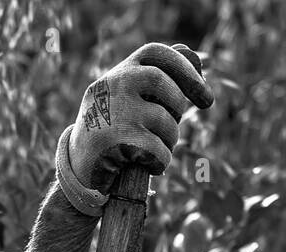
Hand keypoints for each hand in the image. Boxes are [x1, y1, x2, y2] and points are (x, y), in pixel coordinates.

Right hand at [67, 42, 213, 192]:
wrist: (79, 162)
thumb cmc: (115, 126)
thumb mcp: (131, 96)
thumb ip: (160, 78)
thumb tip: (194, 55)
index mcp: (120, 72)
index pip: (156, 53)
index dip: (186, 70)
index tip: (206, 98)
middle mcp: (115, 84)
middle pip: (167, 86)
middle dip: (177, 108)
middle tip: (171, 124)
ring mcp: (116, 111)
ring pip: (167, 124)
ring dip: (169, 141)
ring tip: (152, 147)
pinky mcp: (117, 140)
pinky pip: (159, 151)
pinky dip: (160, 163)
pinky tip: (146, 165)